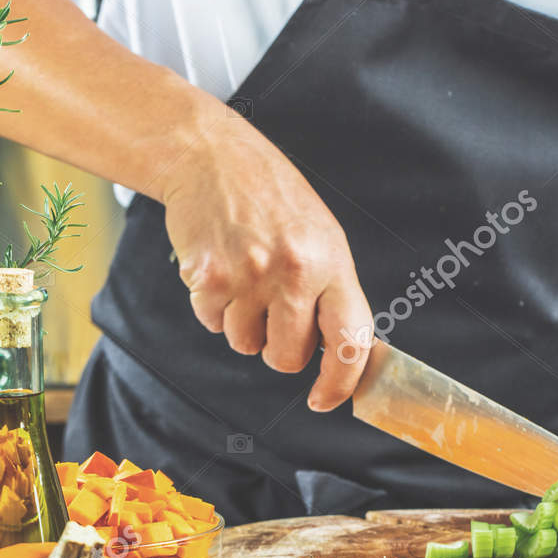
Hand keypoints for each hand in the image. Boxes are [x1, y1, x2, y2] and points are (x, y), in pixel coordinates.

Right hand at [162, 113, 373, 410]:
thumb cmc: (270, 198)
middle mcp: (293, 272)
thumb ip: (330, 292)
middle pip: (287, 357)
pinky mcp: (207, 277)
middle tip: (272, 315)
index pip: (349, 341)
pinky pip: (210, 323)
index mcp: (331, 263)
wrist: (212, 157)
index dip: (340, 382)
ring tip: (245, 279)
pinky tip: (220, 269)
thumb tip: (336, 353)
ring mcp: (249, 276)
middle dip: (278, 350)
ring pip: (244, 345)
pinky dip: (212, 307)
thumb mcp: (320, 237)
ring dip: (242, 325)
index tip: (326, 399)